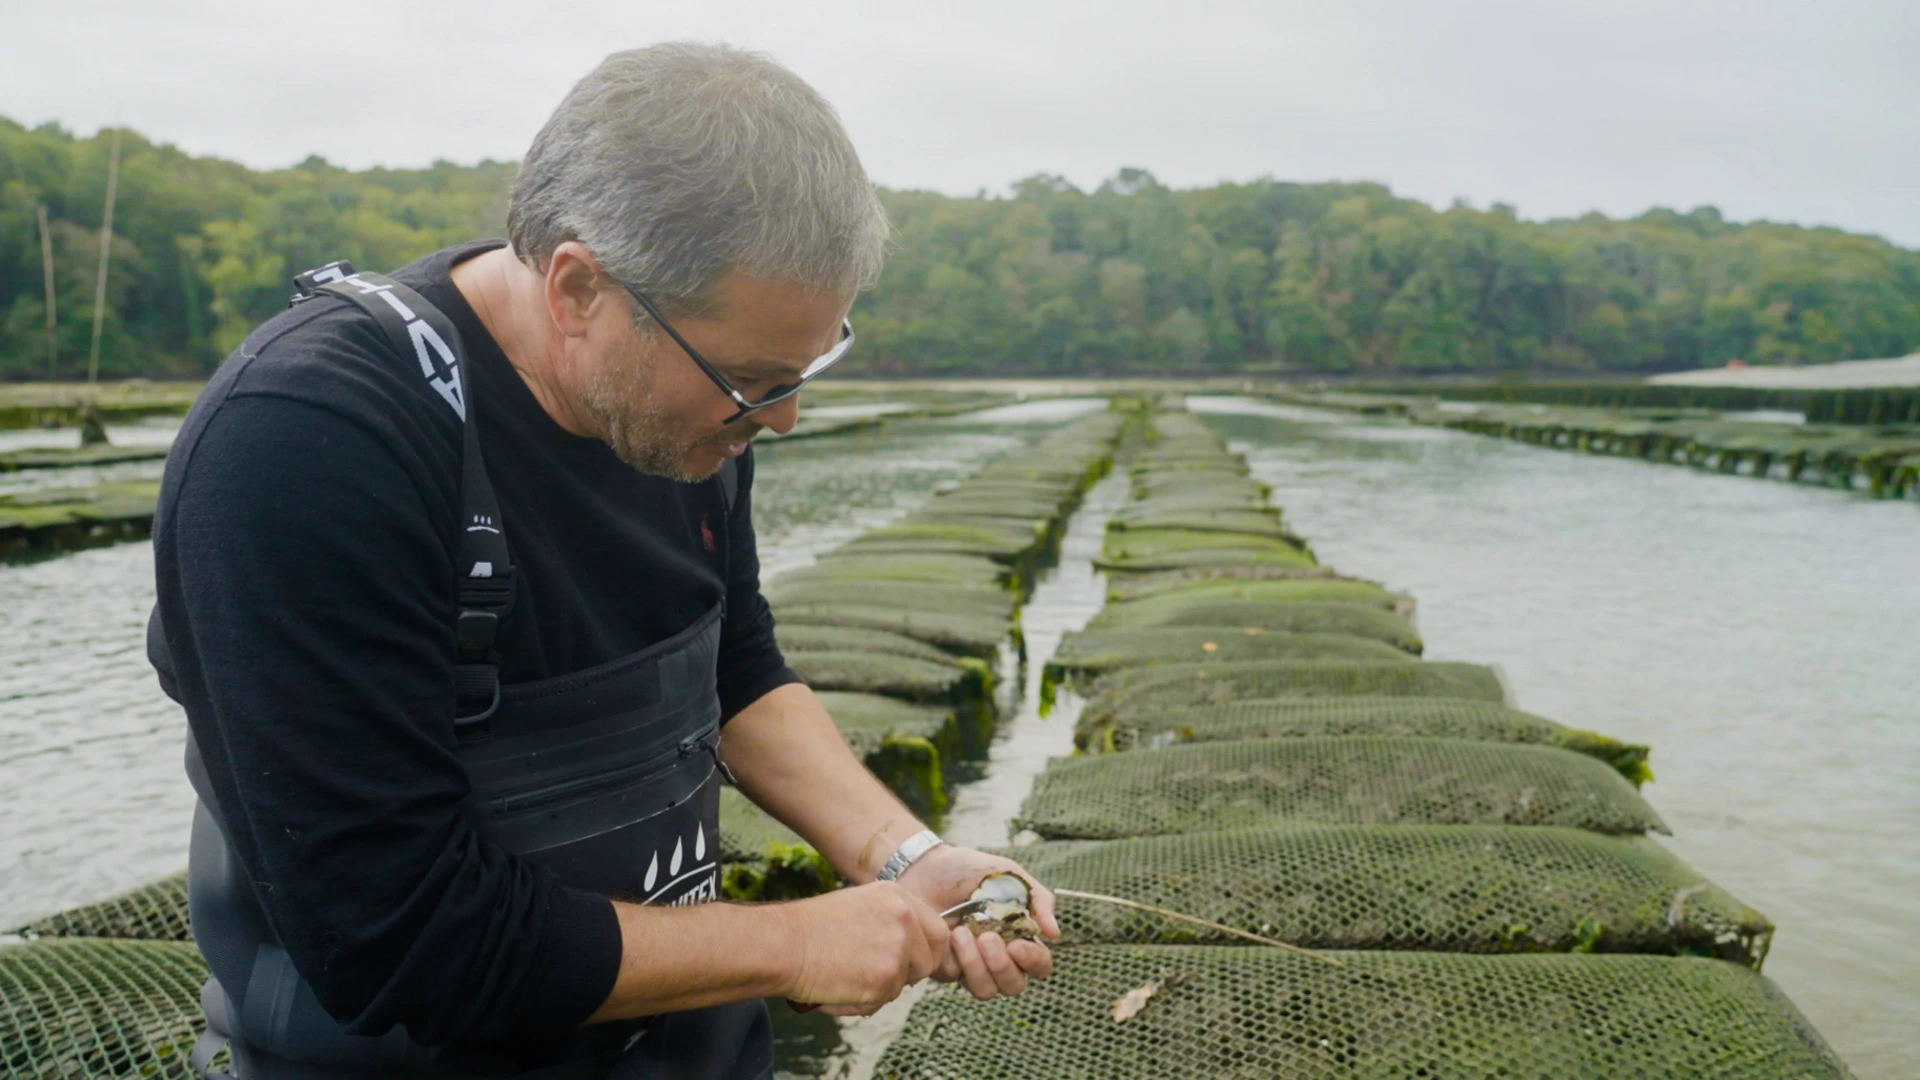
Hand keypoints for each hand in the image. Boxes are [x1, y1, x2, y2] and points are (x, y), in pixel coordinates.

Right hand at [777, 881, 950, 1016]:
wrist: (782, 943)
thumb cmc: (811, 928)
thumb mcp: (860, 906)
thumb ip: (892, 922)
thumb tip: (914, 949)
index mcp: (898, 896)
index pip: (937, 930)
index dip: (926, 951)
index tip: (908, 962)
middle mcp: (904, 917)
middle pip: (932, 958)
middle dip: (911, 972)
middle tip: (878, 975)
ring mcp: (898, 948)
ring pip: (906, 982)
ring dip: (882, 988)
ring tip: (846, 976)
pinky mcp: (885, 978)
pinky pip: (883, 1001)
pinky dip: (861, 1002)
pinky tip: (837, 987)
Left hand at [897, 845, 1058, 1000]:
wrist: (926, 866)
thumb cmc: (970, 869)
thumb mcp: (1010, 875)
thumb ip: (1038, 899)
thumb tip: (1054, 934)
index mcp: (1019, 936)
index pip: (1039, 965)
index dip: (1033, 962)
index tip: (1017, 944)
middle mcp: (998, 956)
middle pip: (1014, 986)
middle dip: (1002, 967)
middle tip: (987, 938)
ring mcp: (971, 964)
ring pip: (986, 990)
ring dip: (976, 965)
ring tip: (960, 932)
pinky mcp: (945, 966)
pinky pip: (956, 979)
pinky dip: (955, 958)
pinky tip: (947, 931)